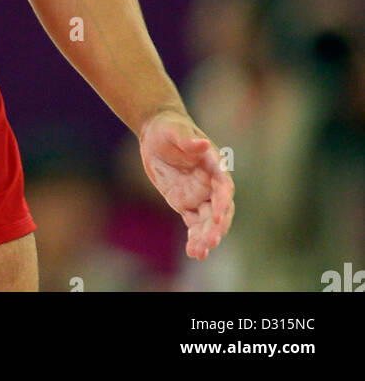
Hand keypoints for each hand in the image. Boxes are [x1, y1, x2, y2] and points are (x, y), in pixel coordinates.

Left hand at [138, 110, 234, 260]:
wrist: (155, 134)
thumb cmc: (168, 127)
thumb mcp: (174, 129)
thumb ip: (188, 139)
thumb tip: (203, 144)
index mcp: (214, 164)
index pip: (224, 186)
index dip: (223, 202)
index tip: (216, 217)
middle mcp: (210, 182)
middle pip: (220, 209)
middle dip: (217, 227)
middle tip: (210, 242)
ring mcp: (199, 194)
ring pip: (207, 221)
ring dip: (206, 237)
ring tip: (199, 253)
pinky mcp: (186, 203)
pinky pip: (194, 224)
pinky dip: (195, 237)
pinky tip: (193, 252)